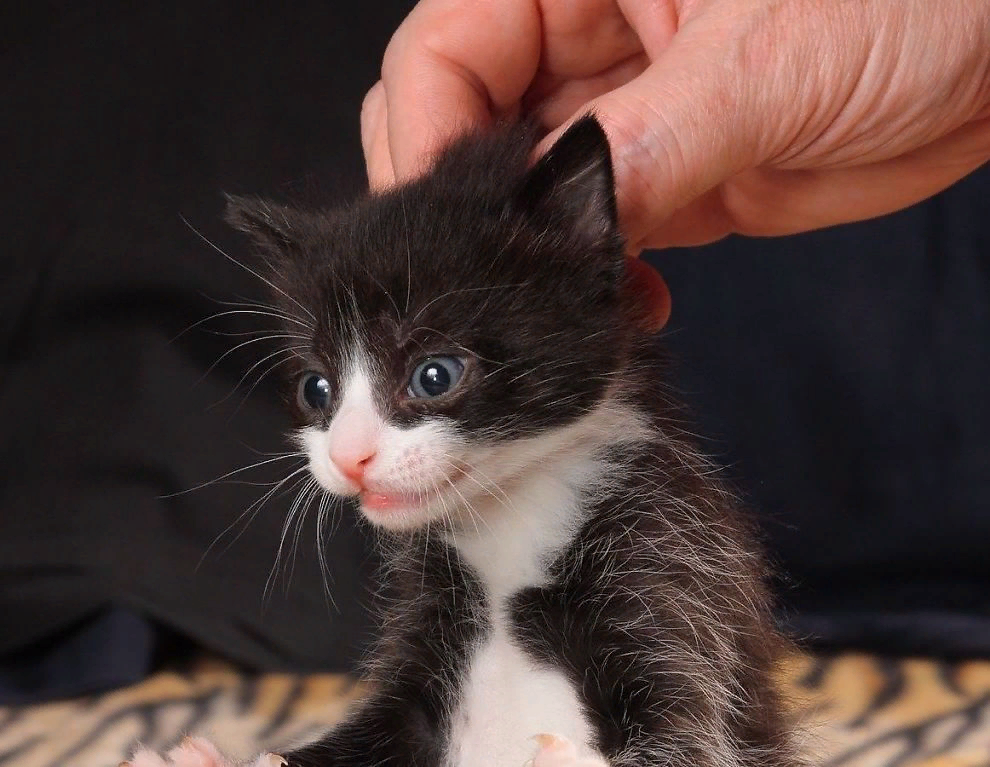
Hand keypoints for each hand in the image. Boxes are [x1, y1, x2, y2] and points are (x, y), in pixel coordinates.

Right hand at [362, 0, 989, 251]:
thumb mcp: (770, 56)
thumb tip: (554, 214)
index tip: (444, 228)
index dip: (425, 142)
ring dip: (530, 261)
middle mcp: (581, 38)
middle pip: (458, 128)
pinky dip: (593, 284)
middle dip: (467, 213)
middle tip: (498, 280)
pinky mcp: (661, 176)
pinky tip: (628, 309)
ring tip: (570, 306)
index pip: (443, 54)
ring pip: (517, 197)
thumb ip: (650, 139)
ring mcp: (616, 114)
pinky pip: (587, 238)